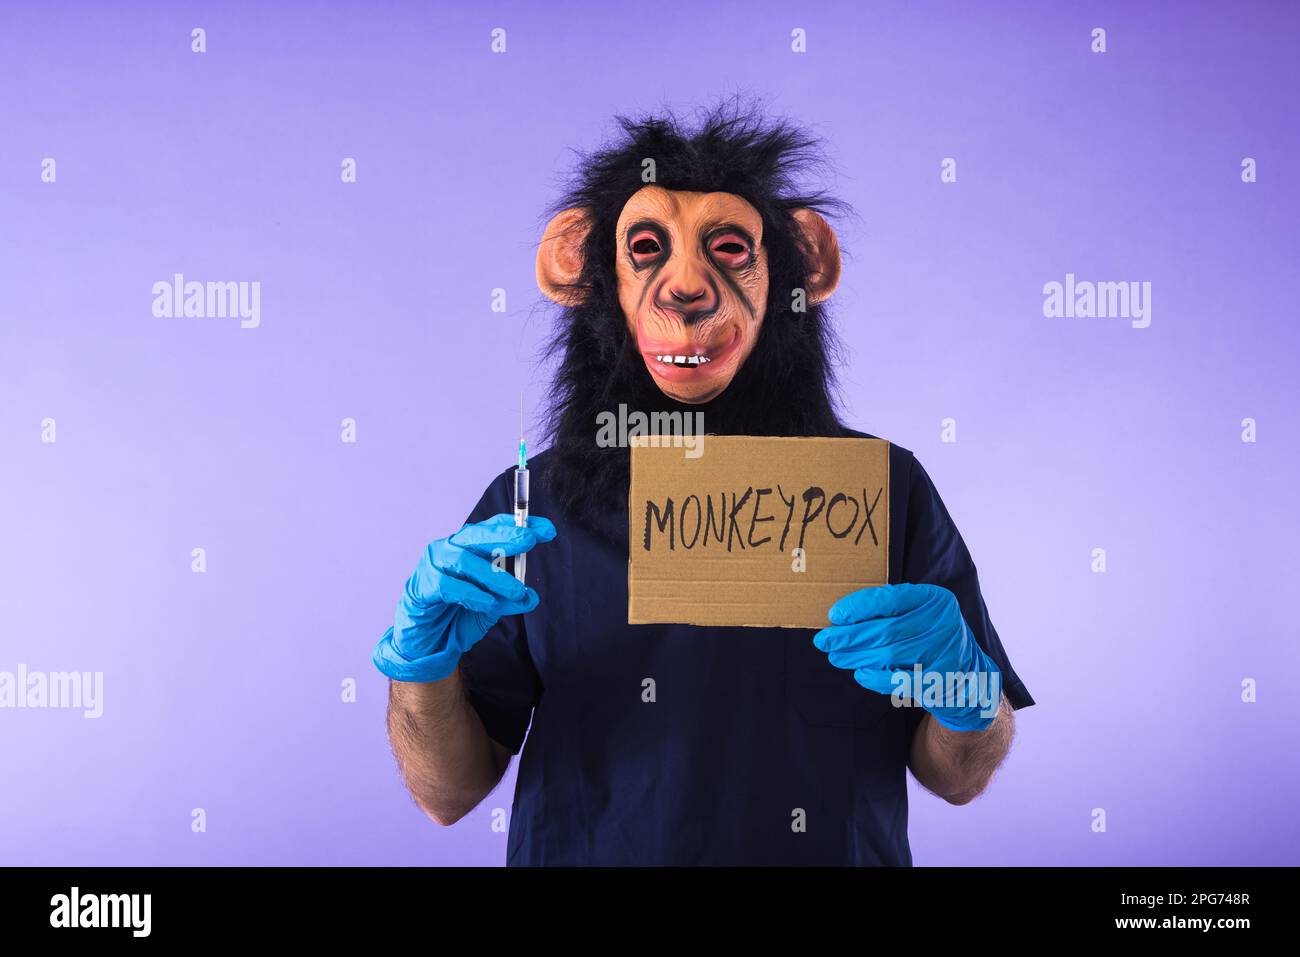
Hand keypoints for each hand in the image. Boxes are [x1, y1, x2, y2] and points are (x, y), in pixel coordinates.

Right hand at [372, 514, 556, 681]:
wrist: (428, 640)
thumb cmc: (456, 614)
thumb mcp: (491, 607)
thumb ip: (509, 600)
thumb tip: (531, 597)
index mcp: (468, 547)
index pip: (494, 528)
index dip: (519, 525)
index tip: (547, 530)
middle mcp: (450, 549)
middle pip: (477, 534)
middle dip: (506, 535)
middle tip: (529, 540)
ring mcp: (433, 565)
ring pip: (464, 560)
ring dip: (493, 576)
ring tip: (515, 591)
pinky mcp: (422, 586)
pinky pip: (447, 586)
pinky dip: (471, 595)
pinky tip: (486, 603)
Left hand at [813, 583, 1001, 731]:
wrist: (969, 676)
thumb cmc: (931, 639)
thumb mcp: (920, 615)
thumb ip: (891, 611)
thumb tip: (841, 617)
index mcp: (935, 599)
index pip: (890, 599)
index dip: (858, 607)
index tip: (834, 616)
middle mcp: (943, 623)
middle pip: (885, 630)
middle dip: (848, 636)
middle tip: (824, 641)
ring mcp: (943, 653)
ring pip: (888, 655)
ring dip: (856, 657)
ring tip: (836, 657)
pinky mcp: (939, 681)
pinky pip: (899, 680)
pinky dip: (875, 677)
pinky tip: (860, 673)